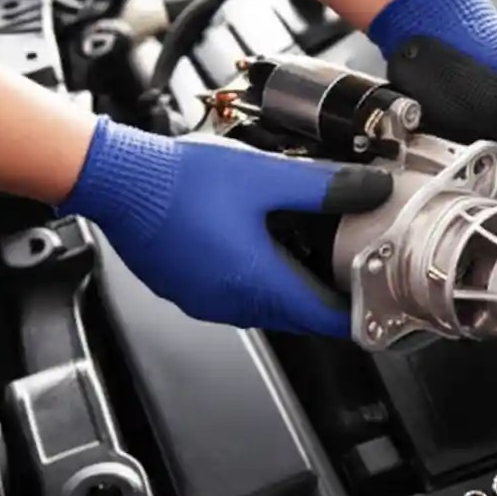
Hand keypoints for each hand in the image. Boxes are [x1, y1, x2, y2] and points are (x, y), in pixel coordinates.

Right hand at [59, 117, 392, 336]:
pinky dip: (256, 278)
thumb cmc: (181, 181)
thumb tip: (371, 189)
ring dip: (290, 285)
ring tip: (308, 249)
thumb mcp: (265, 176)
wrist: (118, 179)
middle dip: (326, 296)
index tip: (378, 303)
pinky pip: (234, 294)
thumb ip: (324, 186)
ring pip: (265, 305)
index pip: (324, 318)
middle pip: (297, 314)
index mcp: (257, 283)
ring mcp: (205, 300)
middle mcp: (231, 303)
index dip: (357, 312)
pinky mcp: (187, 289)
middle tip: (349, 267)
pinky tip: (258, 242)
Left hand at [368, 0, 496, 251]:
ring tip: (451, 258)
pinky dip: (437, 208)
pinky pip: (442, 192)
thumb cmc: (483, 55)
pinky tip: (423, 218)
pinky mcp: (439, 152)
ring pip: (476, 209)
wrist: (431, 28)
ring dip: (468, 230)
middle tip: (484, 278)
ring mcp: (471, 158)